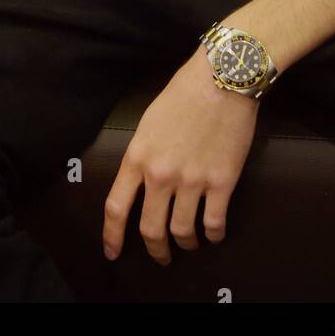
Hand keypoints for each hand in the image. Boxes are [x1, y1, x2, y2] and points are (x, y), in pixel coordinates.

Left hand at [102, 47, 259, 265]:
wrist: (222, 79)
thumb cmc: (184, 93)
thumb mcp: (149, 123)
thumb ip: (142, 155)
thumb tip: (142, 182)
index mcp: (138, 156)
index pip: (116, 207)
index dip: (112, 236)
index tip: (112, 252)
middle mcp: (161, 174)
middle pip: (150, 229)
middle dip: (155, 250)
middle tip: (161, 256)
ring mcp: (192, 180)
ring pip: (183, 232)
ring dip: (186, 244)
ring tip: (189, 244)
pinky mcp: (222, 182)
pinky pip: (214, 224)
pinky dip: (213, 235)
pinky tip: (213, 234)